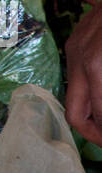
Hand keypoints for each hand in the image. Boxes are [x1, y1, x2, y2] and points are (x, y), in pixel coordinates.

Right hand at [65, 3, 101, 144]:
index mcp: (98, 68)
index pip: (97, 119)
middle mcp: (79, 59)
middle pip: (74, 114)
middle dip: (94, 133)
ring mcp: (74, 47)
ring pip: (74, 95)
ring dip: (93, 111)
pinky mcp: (75, 39)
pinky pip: (77, 74)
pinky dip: (92, 89)